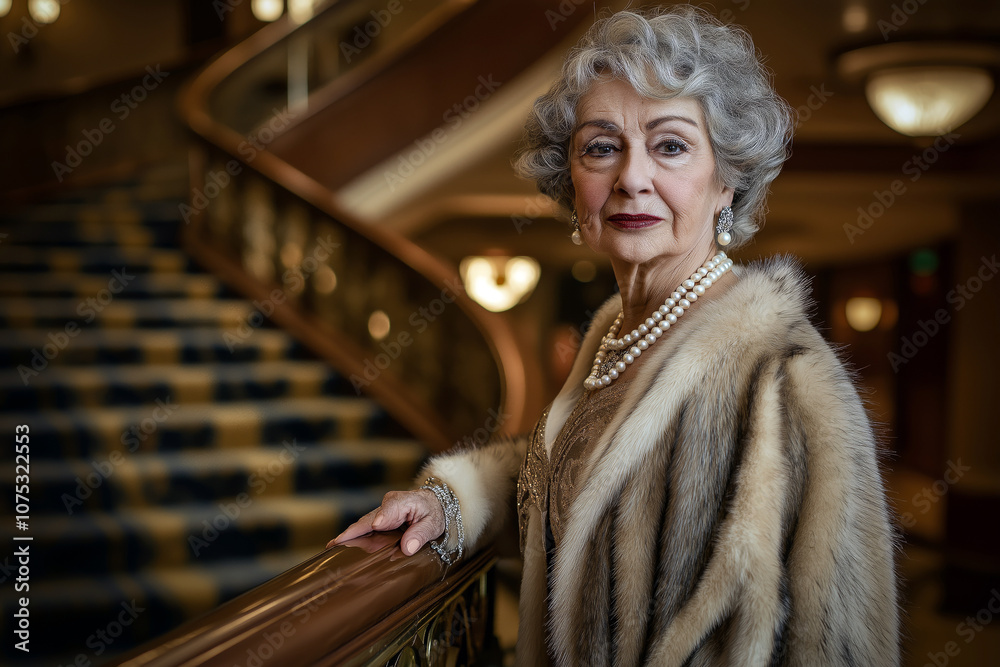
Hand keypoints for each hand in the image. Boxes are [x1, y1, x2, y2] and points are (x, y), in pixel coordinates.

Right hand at [327, 489, 444, 555]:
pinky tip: (338, 549)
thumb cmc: (433, 513)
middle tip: (334, 546)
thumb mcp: (433, 523)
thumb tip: (408, 547)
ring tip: (331, 550)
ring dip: (347, 538)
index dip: (381, 519)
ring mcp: (379, 514)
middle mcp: (386, 506)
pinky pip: (363, 531)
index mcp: (401, 501)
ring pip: (361, 527)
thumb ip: (421, 534)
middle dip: (351, 533)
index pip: (389, 510)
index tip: (376, 526)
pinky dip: (352, 540)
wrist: (433, 506)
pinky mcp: (376, 523)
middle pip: (367, 520)